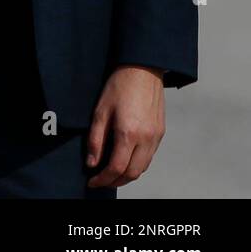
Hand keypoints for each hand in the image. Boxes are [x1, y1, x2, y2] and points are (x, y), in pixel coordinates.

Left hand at [86, 65, 165, 188]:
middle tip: (100, 181)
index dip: (103, 179)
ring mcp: (156, 137)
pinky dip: (136, 164)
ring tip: (111, 174)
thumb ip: (95, 139)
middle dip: (115, 181)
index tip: (92, 181)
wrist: (142, 70)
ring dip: (127, 175)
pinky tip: (125, 160)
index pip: (116, 167)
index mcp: (129, 133)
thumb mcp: (99, 111)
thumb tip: (92, 163)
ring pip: (143, 167)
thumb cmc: (118, 87)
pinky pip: (149, 157)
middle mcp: (146, 139)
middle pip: (132, 173)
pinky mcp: (161, 133)